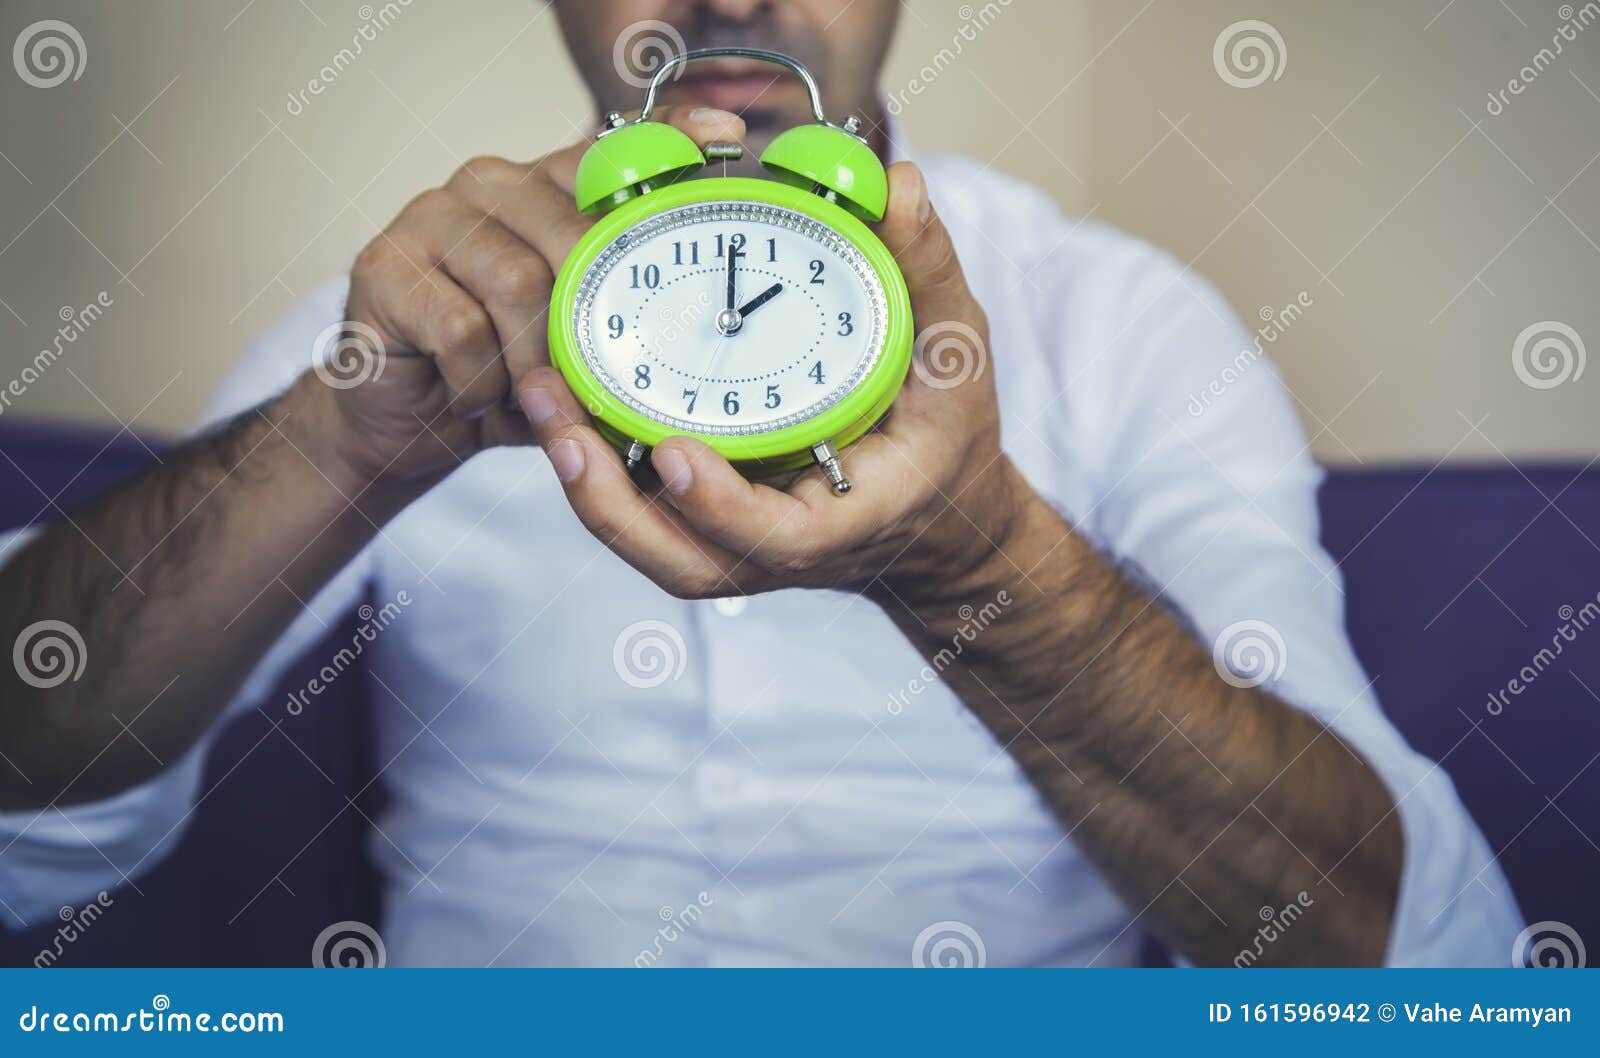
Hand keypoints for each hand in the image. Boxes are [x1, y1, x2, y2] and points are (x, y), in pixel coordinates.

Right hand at [300, 106, 748, 489]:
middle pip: (573, 235)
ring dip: (531, 364)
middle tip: (589, 379)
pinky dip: (479, 382)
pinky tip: (471, 395)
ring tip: (520, 394)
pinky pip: (463, 328)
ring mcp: (432, 216)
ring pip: (520, 285)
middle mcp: (493, 186)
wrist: (407, 420)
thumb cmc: (505, 379)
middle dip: (593, 321)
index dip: (670, 141)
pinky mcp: (384, 265)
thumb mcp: (580, 354)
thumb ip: (624, 323)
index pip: (614, 151)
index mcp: (547, 192)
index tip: (727, 139)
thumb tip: (708, 324)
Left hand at [518, 161, 1028, 602]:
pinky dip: (594, 470)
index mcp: (848, 519)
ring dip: (585, 485)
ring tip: (540, 398)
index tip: (674, 453)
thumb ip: (929, 273)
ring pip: (647, 543)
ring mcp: (737, 546)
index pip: (778, 539)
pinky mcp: (706, 525)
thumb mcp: (956, 356)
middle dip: (610, 501)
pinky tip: (557, 401)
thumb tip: (902, 185)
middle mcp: (779, 549)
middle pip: (684, 558)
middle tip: (557, 418)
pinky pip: (640, 513)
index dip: (721, 507)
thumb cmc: (944, 438)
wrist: (934, 520)